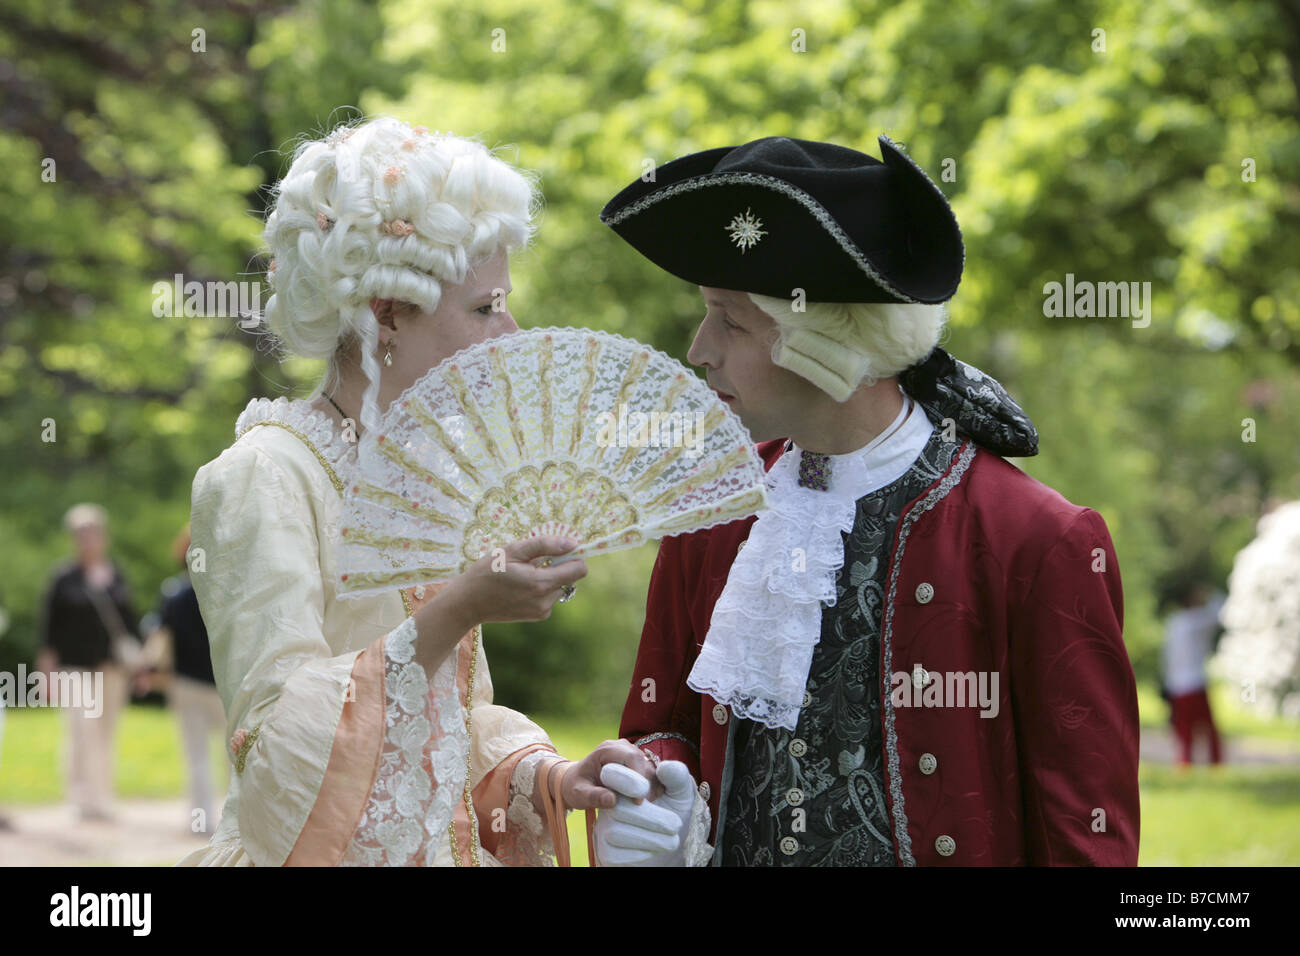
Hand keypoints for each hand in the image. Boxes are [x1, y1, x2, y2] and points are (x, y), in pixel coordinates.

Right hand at [442, 535, 587, 626]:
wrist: (468, 603)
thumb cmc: (487, 572)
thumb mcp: (512, 551)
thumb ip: (544, 545)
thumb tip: (573, 543)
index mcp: (541, 583)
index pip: (579, 569)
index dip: (574, 556)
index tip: (561, 549)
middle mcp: (546, 601)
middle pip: (569, 577)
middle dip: (557, 566)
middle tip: (531, 561)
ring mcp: (542, 611)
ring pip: (559, 586)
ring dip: (547, 578)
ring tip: (522, 575)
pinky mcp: (537, 616)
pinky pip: (549, 596)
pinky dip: (540, 589)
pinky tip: (520, 587)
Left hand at [559, 739, 657, 811]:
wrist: (577, 780)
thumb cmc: (576, 786)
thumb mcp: (578, 794)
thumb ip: (593, 797)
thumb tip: (613, 801)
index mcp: (607, 749)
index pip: (631, 757)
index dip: (639, 777)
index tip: (638, 801)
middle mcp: (622, 747)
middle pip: (644, 762)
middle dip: (646, 785)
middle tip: (642, 806)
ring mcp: (631, 753)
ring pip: (650, 767)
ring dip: (650, 787)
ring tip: (642, 805)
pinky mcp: (636, 763)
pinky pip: (650, 773)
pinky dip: (650, 787)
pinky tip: (644, 801)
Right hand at [593, 760, 697, 865]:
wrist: (679, 844)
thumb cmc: (677, 811)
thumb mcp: (682, 790)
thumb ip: (676, 774)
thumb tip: (664, 767)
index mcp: (624, 778)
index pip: (610, 773)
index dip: (627, 781)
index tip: (646, 794)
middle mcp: (609, 802)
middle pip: (615, 807)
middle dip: (649, 817)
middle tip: (675, 824)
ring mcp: (604, 827)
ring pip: (616, 831)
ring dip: (651, 837)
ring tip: (673, 839)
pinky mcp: (606, 852)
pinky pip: (616, 853)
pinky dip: (642, 852)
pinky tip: (656, 849)